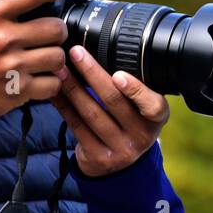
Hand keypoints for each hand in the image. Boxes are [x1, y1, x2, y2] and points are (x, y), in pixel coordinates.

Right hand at [0, 0, 68, 121]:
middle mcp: (4, 39)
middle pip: (55, 27)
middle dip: (57, 29)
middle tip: (50, 33)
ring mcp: (13, 67)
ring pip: (58, 56)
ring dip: (55, 56)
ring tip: (45, 57)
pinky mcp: (18, 91)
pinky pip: (52, 84)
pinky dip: (50, 82)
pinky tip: (41, 78)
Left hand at [52, 45, 169, 176]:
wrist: (120, 164)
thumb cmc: (130, 123)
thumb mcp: (142, 107)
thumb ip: (134, 86)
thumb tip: (104, 49)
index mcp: (156, 119)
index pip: (152, 105)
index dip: (135, 90)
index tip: (117, 74)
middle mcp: (141, 136)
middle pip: (114, 102)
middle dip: (92, 73)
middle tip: (76, 53)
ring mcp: (120, 151)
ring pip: (91, 114)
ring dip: (73, 88)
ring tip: (60, 69)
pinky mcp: (98, 158)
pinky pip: (77, 127)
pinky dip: (64, 106)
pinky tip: (55, 92)